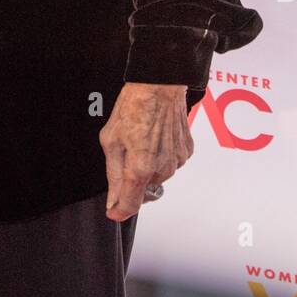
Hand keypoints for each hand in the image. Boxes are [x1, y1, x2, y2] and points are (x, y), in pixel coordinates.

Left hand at [98, 82, 193, 221]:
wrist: (160, 85)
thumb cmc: (134, 106)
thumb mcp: (111, 139)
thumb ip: (113, 174)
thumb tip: (113, 200)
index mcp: (140, 167)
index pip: (131, 205)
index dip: (119, 211)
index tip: (113, 211)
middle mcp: (162, 169)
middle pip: (144, 190)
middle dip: (132, 179)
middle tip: (125, 153)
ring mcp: (177, 161)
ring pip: (157, 176)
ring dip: (148, 166)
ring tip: (141, 139)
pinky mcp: (186, 152)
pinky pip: (170, 163)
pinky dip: (161, 156)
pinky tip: (155, 136)